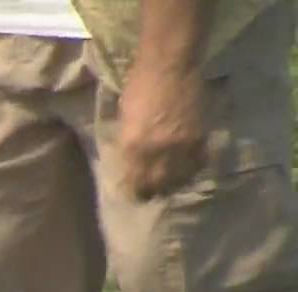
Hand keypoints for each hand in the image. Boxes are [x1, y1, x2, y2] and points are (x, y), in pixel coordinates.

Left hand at [117, 58, 208, 200]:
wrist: (169, 64)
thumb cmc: (139, 86)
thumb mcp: (124, 119)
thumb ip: (128, 142)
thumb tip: (130, 161)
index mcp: (131, 146)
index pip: (132, 180)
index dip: (133, 190)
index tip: (133, 194)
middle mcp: (155, 151)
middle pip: (156, 184)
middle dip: (153, 192)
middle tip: (152, 195)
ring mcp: (180, 145)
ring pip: (179, 177)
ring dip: (174, 184)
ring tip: (171, 186)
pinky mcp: (200, 136)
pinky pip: (197, 161)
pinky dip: (193, 168)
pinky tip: (189, 170)